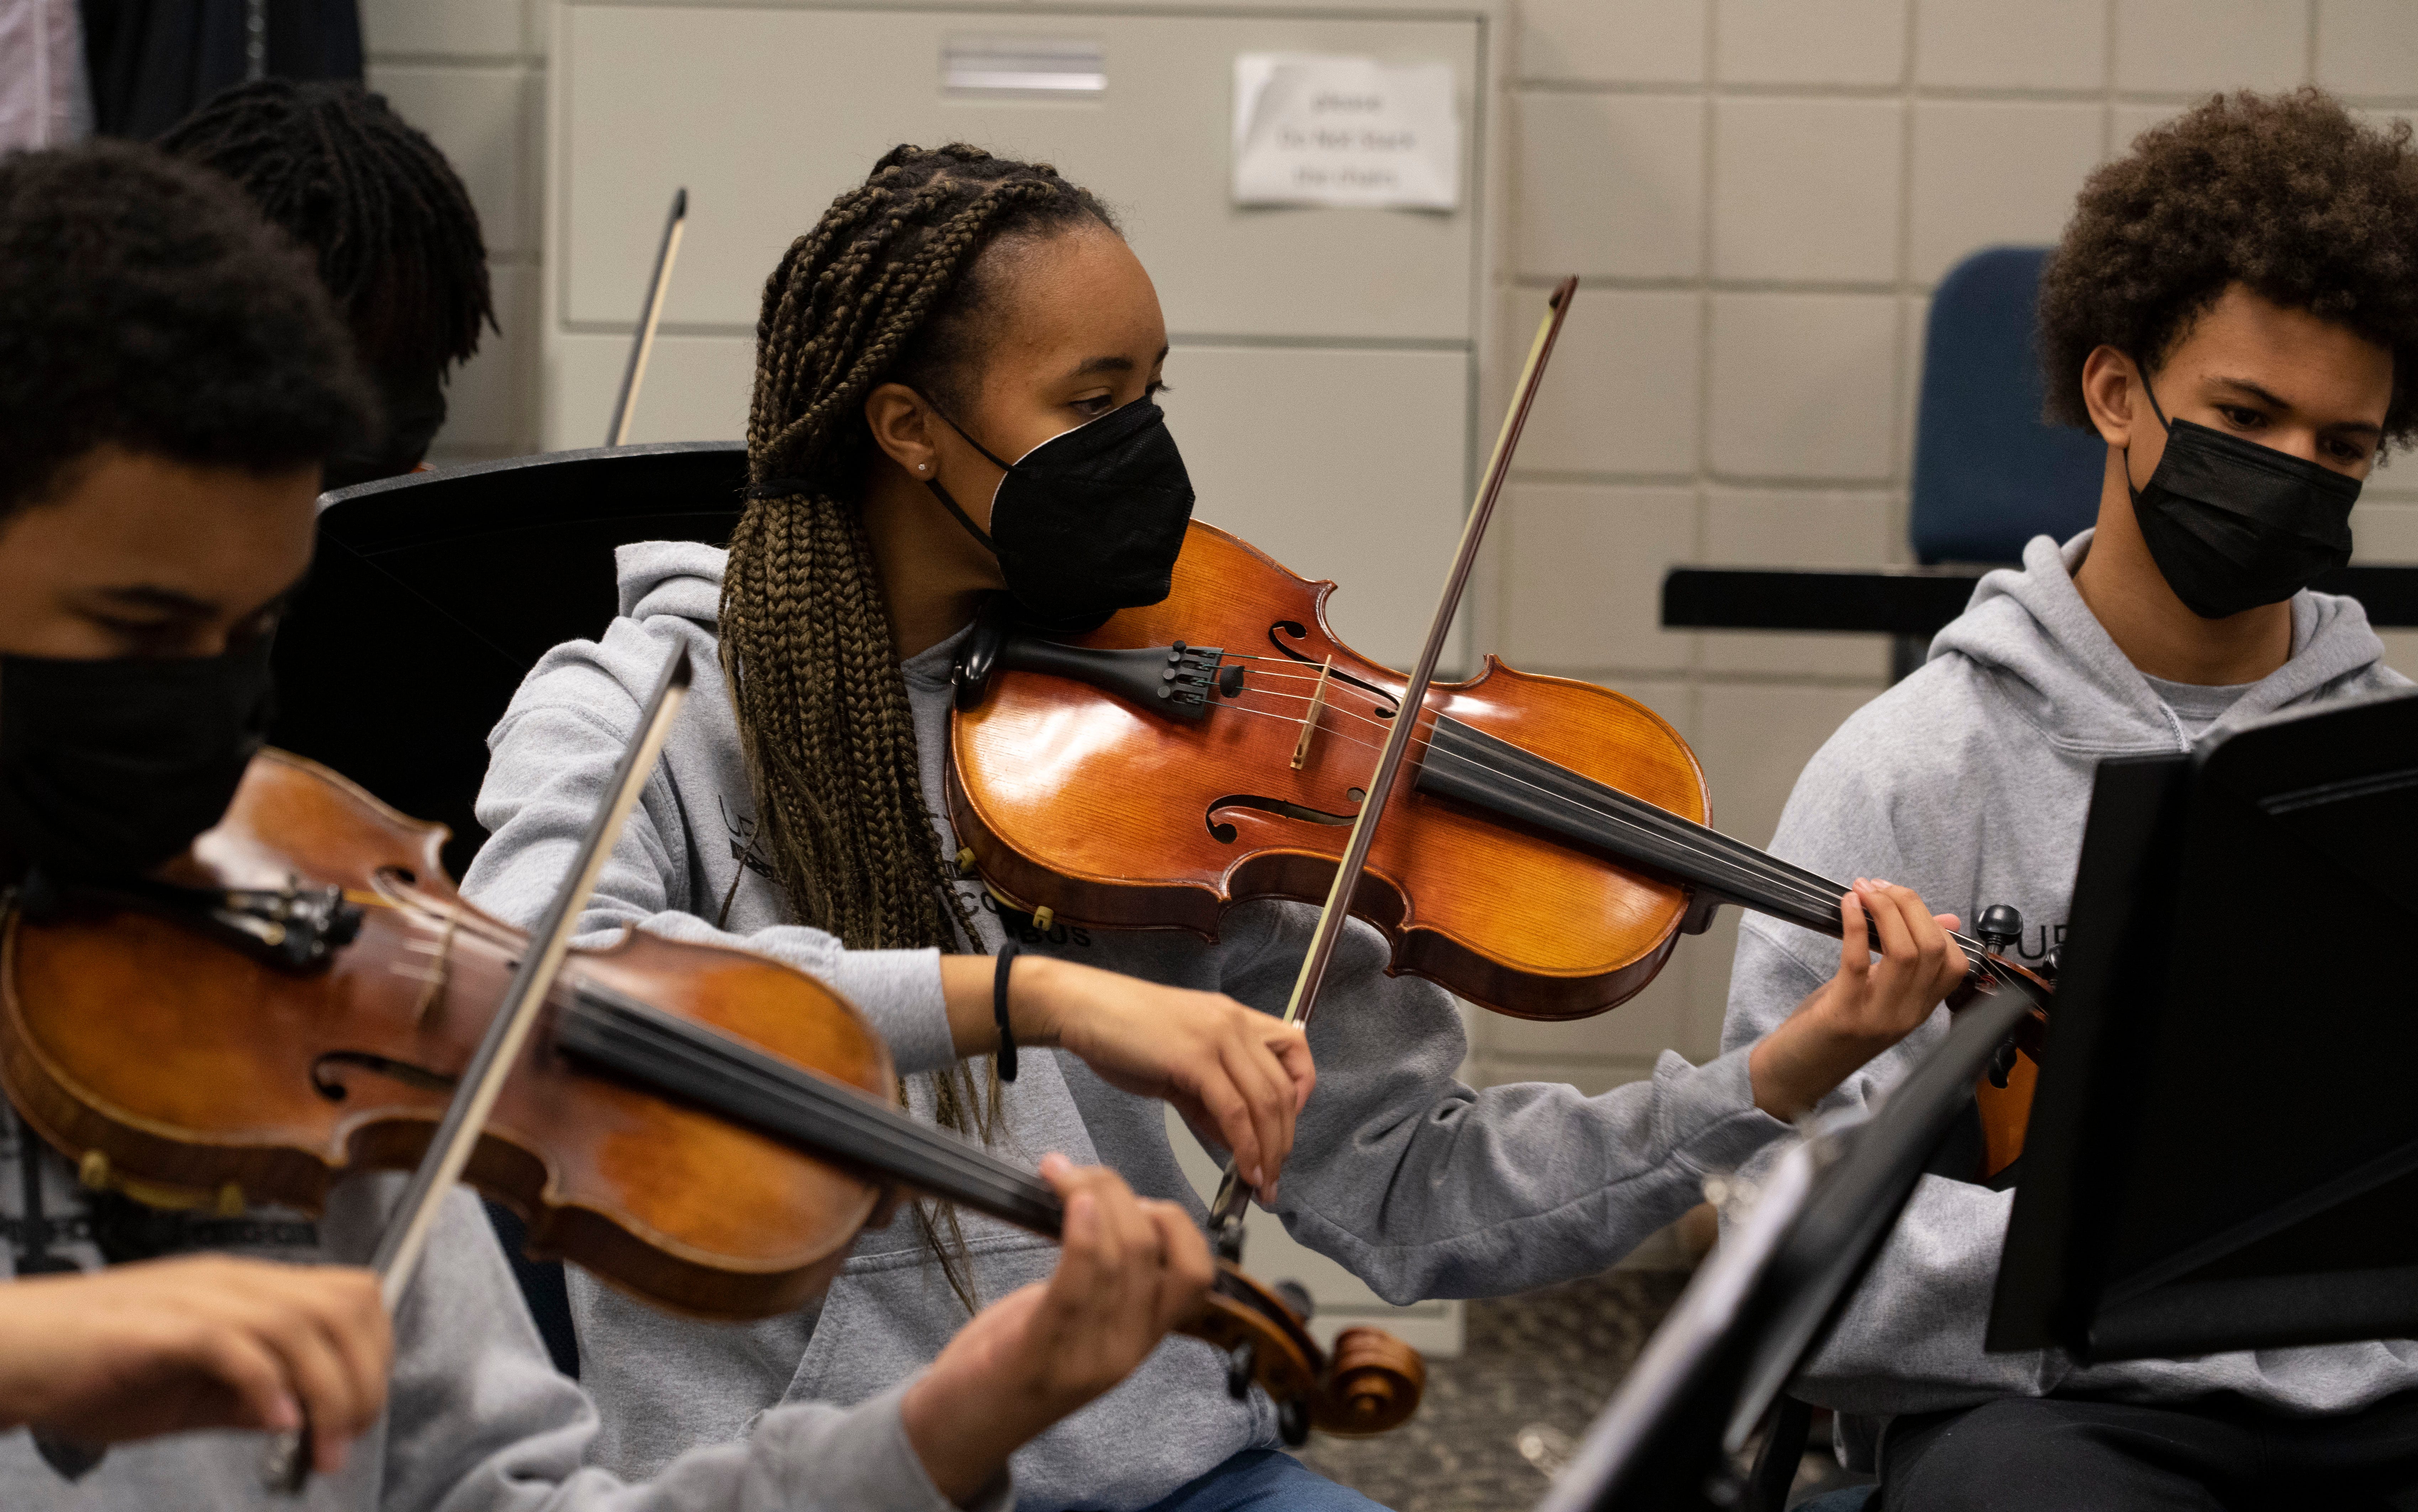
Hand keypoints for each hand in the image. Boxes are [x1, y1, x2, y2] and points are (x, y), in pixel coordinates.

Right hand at [0, 1255, 389, 1472]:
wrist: (16, 1356)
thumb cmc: (99, 1370)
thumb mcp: (198, 1391)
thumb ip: (255, 1396)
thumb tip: (311, 1418)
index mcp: (248, 1291)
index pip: (352, 1296)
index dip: (375, 1354)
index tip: (363, 1414)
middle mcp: (232, 1283)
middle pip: (344, 1303)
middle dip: (363, 1375)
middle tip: (345, 1437)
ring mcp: (195, 1298)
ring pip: (302, 1320)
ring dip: (327, 1389)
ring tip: (319, 1445)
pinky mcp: (156, 1327)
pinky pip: (232, 1342)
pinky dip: (266, 1384)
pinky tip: (274, 1426)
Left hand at [900, 1155, 1212, 1504]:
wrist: (961, 1432)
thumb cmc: (1014, 1362)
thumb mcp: (1078, 1325)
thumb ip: (1105, 1281)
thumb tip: (1110, 1207)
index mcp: (1140, 1340)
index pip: (1195, 1276)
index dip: (1176, 1223)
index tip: (1134, 1199)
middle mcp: (1125, 1351)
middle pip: (1151, 1249)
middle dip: (1118, 1191)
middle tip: (1074, 1174)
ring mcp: (1087, 1359)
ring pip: (1120, 1258)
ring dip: (1091, 1195)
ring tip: (1057, 1173)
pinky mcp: (1040, 1358)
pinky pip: (1077, 1287)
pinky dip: (1083, 1236)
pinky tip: (1070, 1202)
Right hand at [944, 955, 1313, 1199]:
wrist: (1082, 1010)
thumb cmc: (1124, 1034)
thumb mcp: (1180, 1062)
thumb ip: (1211, 1098)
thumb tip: (1237, 1139)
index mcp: (1235, 1018)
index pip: (1296, 1051)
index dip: (1301, 1093)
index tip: (1287, 1128)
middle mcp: (1234, 1023)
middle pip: (1283, 1088)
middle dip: (1285, 1140)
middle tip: (1275, 1177)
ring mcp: (1217, 1037)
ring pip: (1265, 1102)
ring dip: (1269, 1151)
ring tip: (1262, 1184)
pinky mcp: (1195, 1058)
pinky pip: (1233, 1111)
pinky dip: (1244, 1146)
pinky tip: (1241, 1169)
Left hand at [1749, 879, 1966, 1119]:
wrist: (1796, 1075)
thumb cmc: (1832, 1030)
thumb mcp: (1878, 993)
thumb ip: (1907, 961)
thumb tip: (1946, 921)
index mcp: (1919, 1009)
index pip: (1954, 962)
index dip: (1934, 923)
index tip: (1902, 899)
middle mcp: (1908, 1015)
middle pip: (1932, 948)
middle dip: (1909, 906)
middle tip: (1879, 887)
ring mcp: (1880, 1016)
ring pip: (1906, 952)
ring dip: (1885, 910)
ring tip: (1864, 889)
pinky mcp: (1845, 1014)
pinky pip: (1859, 960)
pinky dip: (1856, 925)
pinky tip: (1847, 904)